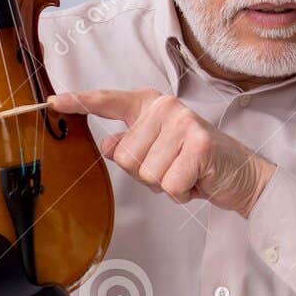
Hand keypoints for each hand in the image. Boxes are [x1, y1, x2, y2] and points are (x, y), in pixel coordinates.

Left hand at [49, 87, 276, 216]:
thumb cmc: (195, 165)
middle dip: (147, 175)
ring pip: (145, 173)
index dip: (80, 102)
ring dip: (165, 185)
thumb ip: (131, 146)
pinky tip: (197, 181)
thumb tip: (108, 144)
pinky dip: (182, 193)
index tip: (54, 102)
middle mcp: (165, 108)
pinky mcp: (197, 145)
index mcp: (151, 106)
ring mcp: (182, 123)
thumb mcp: (157, 154)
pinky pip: (169, 184)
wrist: (240, 176)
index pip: (109, 102)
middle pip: (124, 157)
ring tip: (186, 173)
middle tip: (173, 168)